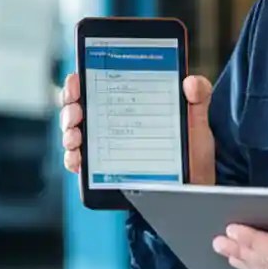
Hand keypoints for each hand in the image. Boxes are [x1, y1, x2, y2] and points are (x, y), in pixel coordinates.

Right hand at [58, 72, 216, 184]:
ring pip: (73, 133)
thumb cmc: (193, 153)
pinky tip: (79, 157)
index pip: (95, 85)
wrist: (196, 188)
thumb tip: (191, 82)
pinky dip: (73, 159)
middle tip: (77, 110)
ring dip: (68, 131)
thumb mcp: (198, 121)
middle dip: (70, 106)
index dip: (79, 81)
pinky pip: (79, 163)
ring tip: (77, 134)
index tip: (77, 80)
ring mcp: (104, 147)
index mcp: (129, 103)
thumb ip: (199, 97)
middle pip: (78, 108)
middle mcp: (112, 123)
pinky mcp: (103, 170)